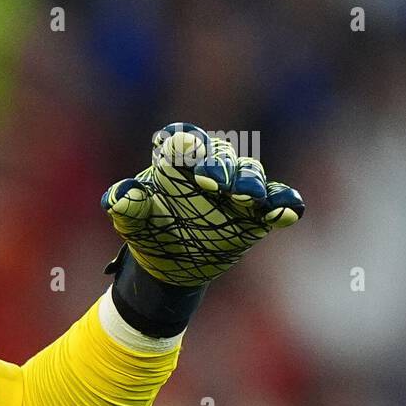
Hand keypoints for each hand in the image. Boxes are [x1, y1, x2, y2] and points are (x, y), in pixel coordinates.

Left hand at [101, 123, 304, 286]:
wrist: (170, 264)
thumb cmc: (149, 230)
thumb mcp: (132, 222)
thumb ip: (126, 206)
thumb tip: (118, 196)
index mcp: (177, 162)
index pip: (182, 141)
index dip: (184, 141)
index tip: (183, 145)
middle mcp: (211, 168)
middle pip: (220, 156)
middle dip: (218, 167)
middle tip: (211, 182)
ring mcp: (236, 189)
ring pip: (248, 174)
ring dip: (249, 183)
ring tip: (245, 197)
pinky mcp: (257, 213)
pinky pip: (276, 202)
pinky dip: (284, 204)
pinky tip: (287, 213)